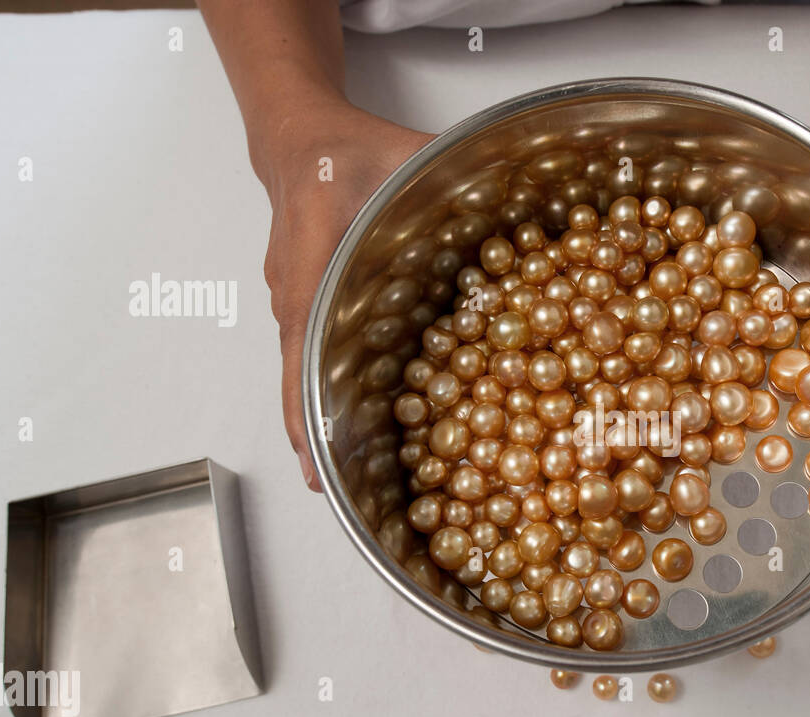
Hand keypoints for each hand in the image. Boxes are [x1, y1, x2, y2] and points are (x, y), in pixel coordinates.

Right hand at [256, 101, 432, 489]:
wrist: (297, 138)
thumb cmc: (344, 148)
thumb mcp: (403, 155)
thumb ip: (457, 178)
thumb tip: (516, 191)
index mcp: (312, 259)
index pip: (304, 341)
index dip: (309, 404)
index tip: (314, 457)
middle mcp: (295, 290)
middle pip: (300, 374)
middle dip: (317, 431)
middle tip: (336, 485)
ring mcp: (293, 302)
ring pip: (306, 370)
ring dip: (324, 415)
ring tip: (348, 471)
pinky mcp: (306, 305)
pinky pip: (317, 355)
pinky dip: (333, 389)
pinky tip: (363, 418)